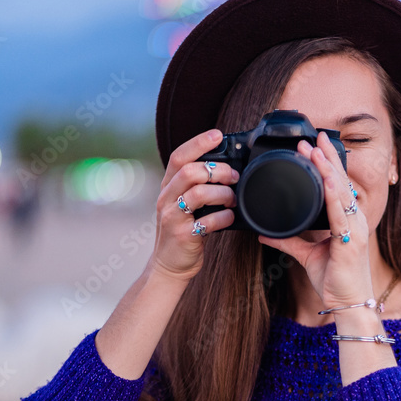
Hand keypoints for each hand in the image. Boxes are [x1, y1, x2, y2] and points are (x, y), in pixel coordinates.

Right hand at [148, 129, 239, 282]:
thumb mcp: (184, 205)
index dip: (198, 143)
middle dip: (218, 170)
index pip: (178, 156)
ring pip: (199, 193)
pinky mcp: (183, 235)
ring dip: (223, 193)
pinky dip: (224, 217)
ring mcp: (173, 217)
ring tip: (233, 199)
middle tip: (234, 176)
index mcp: (168, 187)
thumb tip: (227, 170)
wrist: (169, 265)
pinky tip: (229, 217)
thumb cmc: (183, 231)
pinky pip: (207, 221)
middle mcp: (166, 199)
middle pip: (190, 171)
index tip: (217, 134)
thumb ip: (197, 187)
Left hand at [258, 131, 372, 306]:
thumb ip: (288, 242)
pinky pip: (341, 214)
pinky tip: (329, 180)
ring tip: (316, 150)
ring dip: (329, 169)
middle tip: (314, 137)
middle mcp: (355, 222)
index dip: (327, 165)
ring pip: (342, 193)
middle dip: (327, 158)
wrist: (347, 306)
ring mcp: (356, 230)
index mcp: (347, 223)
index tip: (314, 146)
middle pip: (342, 183)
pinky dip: (335, 196)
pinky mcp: (352, 242)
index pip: (338, 187)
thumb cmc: (334, 282)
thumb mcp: (306, 257)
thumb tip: (265, 235)